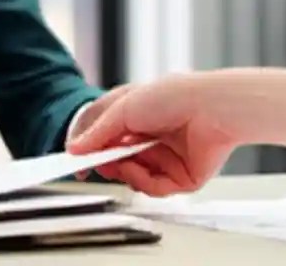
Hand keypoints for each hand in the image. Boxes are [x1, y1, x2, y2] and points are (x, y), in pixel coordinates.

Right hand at [67, 74, 237, 196]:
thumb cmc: (172, 96)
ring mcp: (167, 159)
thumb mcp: (122, 108)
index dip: (91, 150)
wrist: (210, 109)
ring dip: (126, 171)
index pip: (107, 138)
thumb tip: (75, 148)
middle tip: (98, 162)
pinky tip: (144, 169)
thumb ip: (97, 132)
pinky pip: (154, 188)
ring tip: (126, 160)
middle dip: (107, 163)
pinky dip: (145, 180)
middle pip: (119, 161)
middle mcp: (152, 138)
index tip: (75, 161)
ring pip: (134, 178)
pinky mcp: (182, 177)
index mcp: (138, 117)